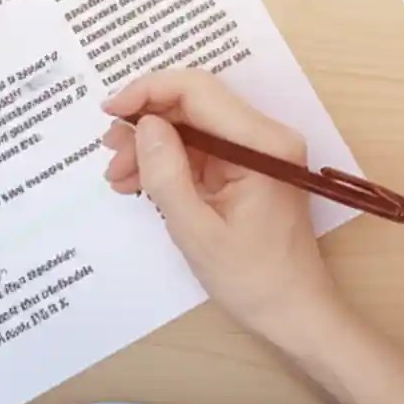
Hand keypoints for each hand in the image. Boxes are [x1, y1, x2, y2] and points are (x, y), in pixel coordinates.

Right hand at [100, 69, 337, 333]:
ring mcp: (256, 150)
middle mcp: (264, 136)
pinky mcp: (247, 167)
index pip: (197, 90)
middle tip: (109, 152)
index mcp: (262, 144)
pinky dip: (166, 162)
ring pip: (191, 126)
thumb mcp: (197, 231)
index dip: (148, 91)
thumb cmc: (252, 279)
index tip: (110, 112)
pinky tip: (137, 182)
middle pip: (193, 104)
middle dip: (145, 123)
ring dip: (151, 145)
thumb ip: (167, 174)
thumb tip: (144, 124)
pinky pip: (199, 149)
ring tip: (118, 174)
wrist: (294, 312)